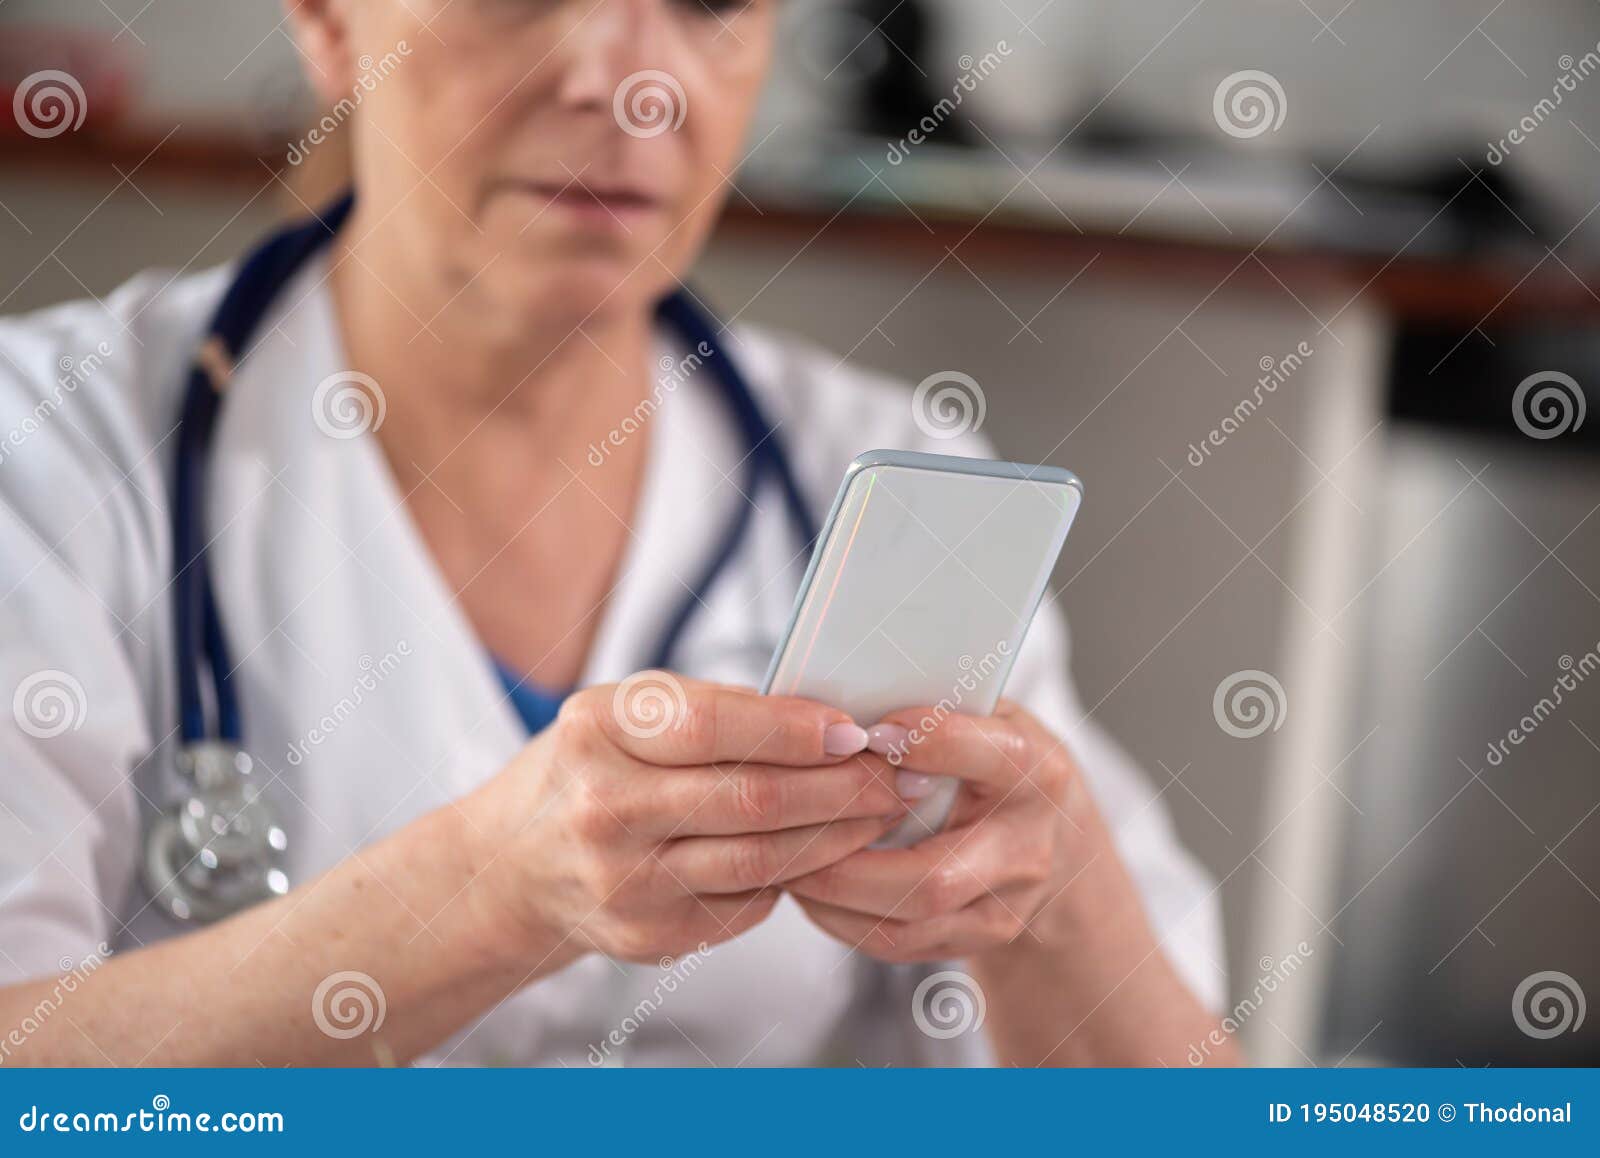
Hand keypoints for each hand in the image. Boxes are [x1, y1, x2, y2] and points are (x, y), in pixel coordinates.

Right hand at [461, 674, 908, 967]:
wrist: (514, 864)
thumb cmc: (588, 769)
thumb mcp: (623, 713)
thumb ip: (711, 711)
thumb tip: (826, 721)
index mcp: (596, 732)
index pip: (711, 728)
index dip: (794, 730)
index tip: (853, 729)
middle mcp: (603, 810)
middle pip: (750, 800)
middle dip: (840, 787)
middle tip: (892, 774)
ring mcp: (623, 882)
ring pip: (761, 861)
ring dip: (836, 836)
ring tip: (879, 811)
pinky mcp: (647, 936)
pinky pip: (748, 903)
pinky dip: (794, 877)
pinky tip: (823, 853)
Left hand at [788, 700, 1106, 963]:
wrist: (1057, 837)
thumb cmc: (1000, 758)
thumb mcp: (988, 715)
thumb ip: (936, 705)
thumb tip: (851, 698)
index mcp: (1034, 771)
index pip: (985, 756)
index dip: (925, 742)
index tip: (864, 731)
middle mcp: (1025, 848)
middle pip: (931, 877)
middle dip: (845, 863)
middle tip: (792, 832)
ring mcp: (1004, 905)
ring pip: (904, 923)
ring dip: (831, 898)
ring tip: (787, 862)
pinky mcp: (976, 939)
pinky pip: (896, 945)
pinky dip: (841, 920)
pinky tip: (810, 889)